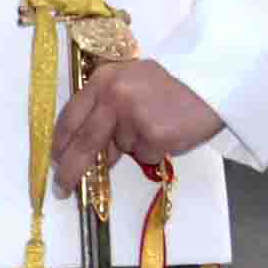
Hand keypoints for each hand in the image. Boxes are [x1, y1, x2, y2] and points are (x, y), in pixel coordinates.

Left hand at [51, 58, 225, 195]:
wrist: (213, 79)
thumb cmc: (171, 83)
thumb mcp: (129, 80)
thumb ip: (105, 106)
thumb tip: (92, 148)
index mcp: (101, 81)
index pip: (69, 118)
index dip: (59, 144)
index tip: (54, 161)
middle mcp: (112, 98)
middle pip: (83, 143)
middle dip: (70, 171)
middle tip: (62, 189)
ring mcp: (132, 117)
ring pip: (120, 151)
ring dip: (132, 147)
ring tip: (155, 123)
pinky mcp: (154, 135)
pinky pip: (145, 156)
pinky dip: (154, 151)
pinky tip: (169, 130)